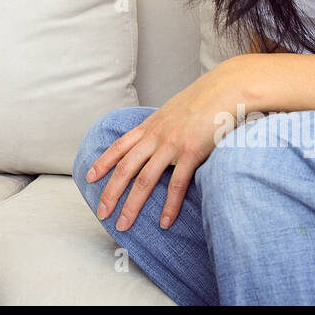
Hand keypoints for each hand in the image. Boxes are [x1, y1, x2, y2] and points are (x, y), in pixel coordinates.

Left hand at [83, 62, 247, 231]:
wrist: (224, 89)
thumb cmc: (202, 100)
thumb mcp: (173, 110)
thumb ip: (162, 126)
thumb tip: (156, 138)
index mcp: (150, 126)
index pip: (119, 146)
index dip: (103, 163)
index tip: (90, 177)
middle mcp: (155, 137)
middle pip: (125, 168)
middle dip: (110, 192)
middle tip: (101, 212)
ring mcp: (171, 145)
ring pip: (144, 180)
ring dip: (132, 205)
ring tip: (123, 225)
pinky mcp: (191, 153)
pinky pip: (177, 184)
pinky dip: (169, 206)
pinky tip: (164, 222)